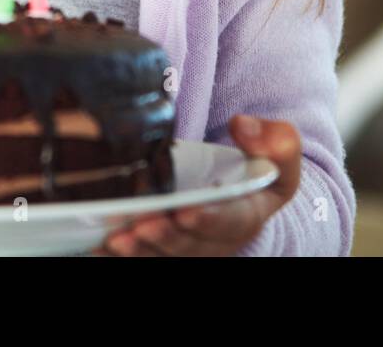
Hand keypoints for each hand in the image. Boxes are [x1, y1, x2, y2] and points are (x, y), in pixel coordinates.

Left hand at [91, 115, 299, 256]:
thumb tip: (243, 126)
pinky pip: (150, 255)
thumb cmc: (260, 165)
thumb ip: (274, 138)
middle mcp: (220, 237)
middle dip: (165, 236)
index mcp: (250, 213)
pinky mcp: (171, 247)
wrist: (248, 189)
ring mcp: (193, 246)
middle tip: (140, 224)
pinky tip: (102, 246)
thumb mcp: (281, 150)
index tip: (187, 210)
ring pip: (168, 255)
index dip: (210, 218)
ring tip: (116, 238)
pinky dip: (128, 254)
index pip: (232, 221)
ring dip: (141, 249)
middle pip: (192, 243)